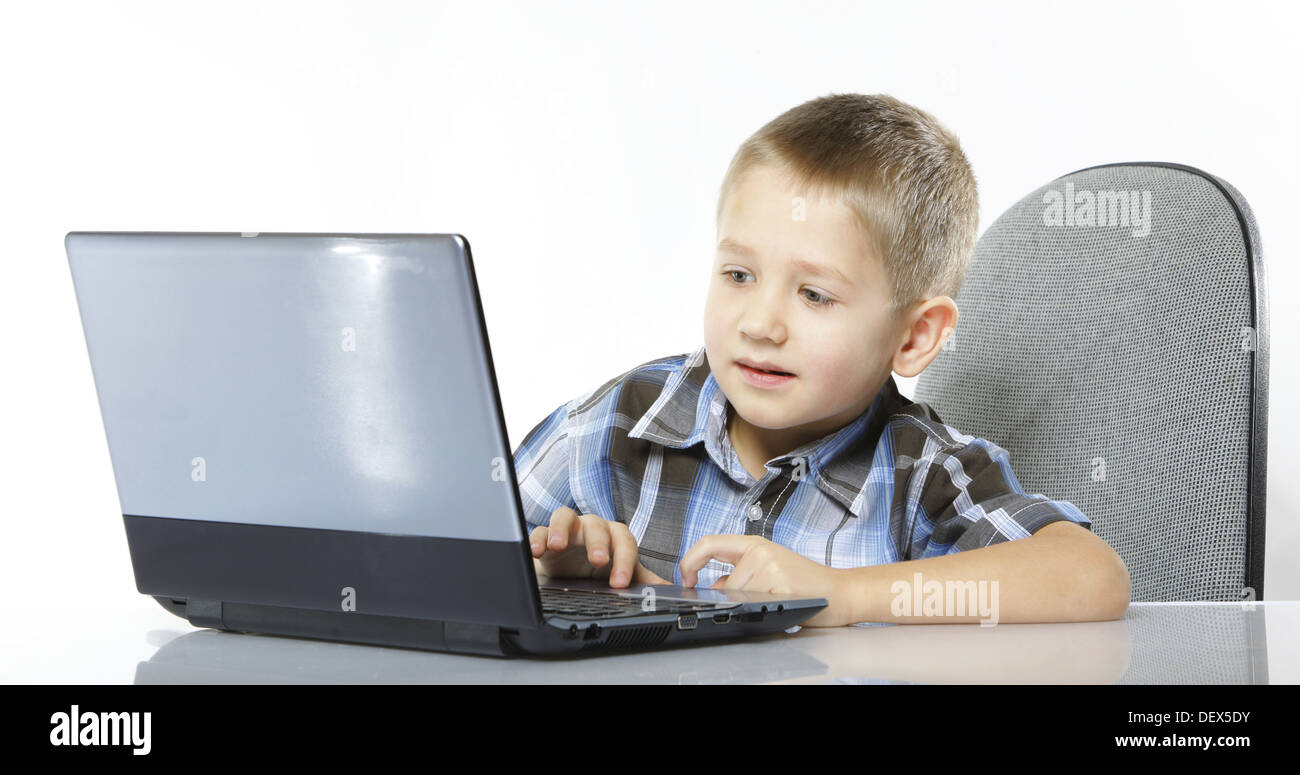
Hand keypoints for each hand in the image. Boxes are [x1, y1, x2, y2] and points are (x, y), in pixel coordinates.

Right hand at [530, 506, 669, 587]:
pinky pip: (539, 530)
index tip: (620, 582)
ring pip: (565, 517)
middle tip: (598, 561)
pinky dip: (538, 537)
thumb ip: (642, 580)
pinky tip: (536, 551)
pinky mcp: (544, 535)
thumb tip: (668, 590)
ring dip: (562, 529)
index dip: (623, 559)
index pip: (623, 540)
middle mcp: (591, 528)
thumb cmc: (596, 568)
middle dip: (598, 542)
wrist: (566, 572)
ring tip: (559, 545)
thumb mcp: (618, 573)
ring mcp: (567, 529)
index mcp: (613, 536)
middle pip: (597, 525)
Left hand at [679, 535, 852, 626]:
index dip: (689, 561)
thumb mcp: (768, 572)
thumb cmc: (807, 585)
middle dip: (735, 599)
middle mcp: (760, 550)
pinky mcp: (780, 582)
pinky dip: (765, 610)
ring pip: (738, 595)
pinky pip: (755, 603)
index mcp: (755, 544)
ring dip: (753, 605)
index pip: (709, 543)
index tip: (686, 577)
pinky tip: (783, 604)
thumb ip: (739, 575)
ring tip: (778, 599)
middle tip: (762, 600)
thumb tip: (712, 586)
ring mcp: (770, 565)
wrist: (841, 591)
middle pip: (724, 582)